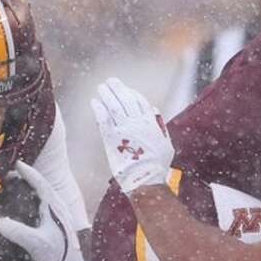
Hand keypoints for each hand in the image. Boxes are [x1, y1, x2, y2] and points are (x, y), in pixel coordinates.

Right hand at [0, 162, 90, 260]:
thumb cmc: (58, 257)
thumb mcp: (38, 244)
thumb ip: (19, 232)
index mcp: (55, 207)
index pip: (41, 183)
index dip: (28, 173)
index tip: (16, 164)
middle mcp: (57, 209)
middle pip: (40, 188)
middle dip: (25, 180)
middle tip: (8, 177)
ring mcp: (56, 218)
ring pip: (41, 198)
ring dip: (27, 192)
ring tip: (12, 190)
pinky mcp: (54, 228)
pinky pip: (40, 209)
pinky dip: (29, 205)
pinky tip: (20, 211)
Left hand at [91, 78, 174, 194]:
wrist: (145, 179)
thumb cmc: (157, 165)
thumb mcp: (166, 143)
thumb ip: (159, 125)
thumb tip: (154, 110)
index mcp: (150, 122)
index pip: (139, 100)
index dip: (131, 92)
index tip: (124, 88)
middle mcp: (137, 123)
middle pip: (125, 99)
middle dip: (117, 88)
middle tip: (110, 81)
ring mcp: (124, 129)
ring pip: (114, 106)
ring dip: (107, 95)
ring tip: (101, 88)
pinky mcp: (112, 138)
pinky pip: (103, 119)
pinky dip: (98, 109)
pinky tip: (94, 102)